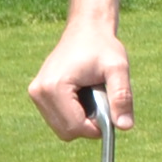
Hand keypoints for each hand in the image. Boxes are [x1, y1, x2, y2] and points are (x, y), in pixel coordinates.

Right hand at [29, 21, 129, 139]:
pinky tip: (82, 94)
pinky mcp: (38, 94)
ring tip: (91, 94)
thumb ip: (122, 97)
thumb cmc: (103, 47)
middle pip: (66, 132)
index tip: (110, 111)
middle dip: (88, 124)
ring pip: (61, 128)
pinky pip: (58, 119)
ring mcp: (36, 94)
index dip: (97, 128)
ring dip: (81, 119)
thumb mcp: (118, 69)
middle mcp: (39, 92)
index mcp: (54, 87)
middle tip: (101, 100)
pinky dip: (73, 114)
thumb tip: (125, 127)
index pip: (74, 127)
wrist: (86, 29)